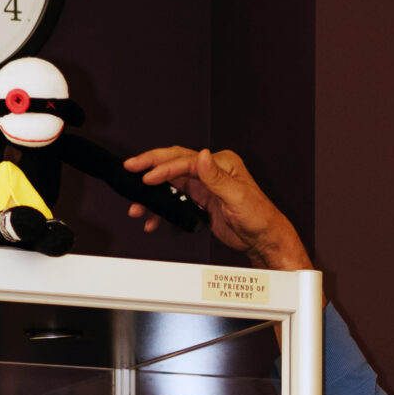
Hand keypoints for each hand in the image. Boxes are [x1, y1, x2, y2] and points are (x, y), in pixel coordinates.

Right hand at [120, 144, 311, 266]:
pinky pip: (176, 201)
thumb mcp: (238, 196)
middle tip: (129, 168)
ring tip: (137, 206)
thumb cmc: (259, 216)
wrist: (264, 239)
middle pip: (175, 163)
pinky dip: (164, 210)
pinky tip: (153, 220)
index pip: (186, 160)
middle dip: (150, 166)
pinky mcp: (201, 202)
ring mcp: (205, 187)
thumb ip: (217, 177)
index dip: (165, 168)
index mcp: (221, 163)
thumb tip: (203, 155)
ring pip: (172, 184)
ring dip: (154, 195)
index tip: (147, 177)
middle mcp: (211, 171)